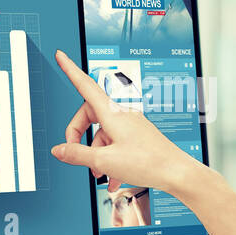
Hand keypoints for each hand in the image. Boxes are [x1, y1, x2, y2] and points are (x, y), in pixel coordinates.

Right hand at [49, 49, 202, 194]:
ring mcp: (130, 125)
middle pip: (89, 114)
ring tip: (100, 175)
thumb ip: (77, 154)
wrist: (176, 172)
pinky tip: (113, 178)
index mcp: (112, 113)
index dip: (70, 70)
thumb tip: (59, 149)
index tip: (60, 56)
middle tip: (74, 153)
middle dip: (79, 134)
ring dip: (96, 154)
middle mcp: (121, 115)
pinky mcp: (137, 136)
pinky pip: (116, 143)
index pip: (85, 85)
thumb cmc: (147, 162)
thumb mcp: (105, 161)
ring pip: (103, 134)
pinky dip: (110, 159)